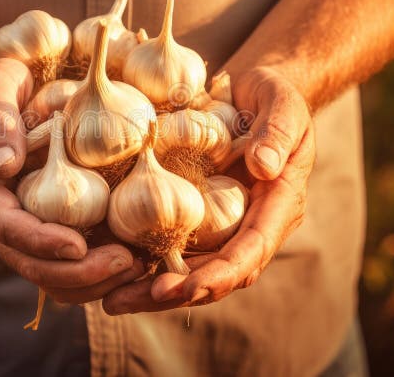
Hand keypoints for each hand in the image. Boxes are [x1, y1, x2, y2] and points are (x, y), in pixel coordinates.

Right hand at [0, 58, 142, 302]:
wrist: (0, 95)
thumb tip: (3, 166)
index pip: (6, 226)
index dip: (41, 242)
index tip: (79, 247)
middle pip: (28, 262)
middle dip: (76, 272)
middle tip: (125, 263)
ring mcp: (15, 225)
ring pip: (46, 273)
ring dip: (90, 279)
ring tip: (136, 267)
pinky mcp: (39, 224)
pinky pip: (63, 260)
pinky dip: (94, 266)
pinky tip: (132, 257)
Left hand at [102, 66, 314, 312]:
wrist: (253, 91)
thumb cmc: (273, 95)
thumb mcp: (283, 104)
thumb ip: (277, 132)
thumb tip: (265, 167)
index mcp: (278, 207)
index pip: (249, 252)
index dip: (215, 276)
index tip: (178, 288)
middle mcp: (251, 224)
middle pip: (215, 274)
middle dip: (172, 293)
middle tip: (122, 301)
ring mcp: (224, 221)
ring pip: (192, 268)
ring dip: (152, 287)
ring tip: (111, 299)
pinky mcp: (199, 212)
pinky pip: (175, 242)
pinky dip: (146, 257)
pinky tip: (112, 265)